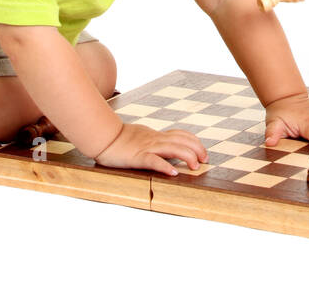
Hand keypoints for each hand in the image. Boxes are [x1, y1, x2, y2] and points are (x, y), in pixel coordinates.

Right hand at [93, 123, 208, 173]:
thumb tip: (168, 147)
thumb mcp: (143, 137)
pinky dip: (165, 166)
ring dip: (187, 157)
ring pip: (173, 149)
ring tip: (195, 166)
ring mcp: (147, 147)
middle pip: (182, 141)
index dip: (195, 142)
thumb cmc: (120, 139)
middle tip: (205, 161)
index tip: (203, 152)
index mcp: (157, 136)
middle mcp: (155, 140)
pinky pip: (154, 160)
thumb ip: (155, 141)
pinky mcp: (138, 157)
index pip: (181, 135)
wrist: (103, 137)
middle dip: (197, 150)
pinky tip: (173, 172)